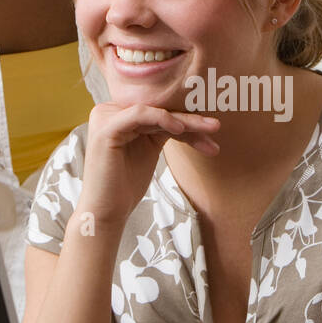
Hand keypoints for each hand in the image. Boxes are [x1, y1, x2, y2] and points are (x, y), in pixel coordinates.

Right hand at [77, 101, 218, 225]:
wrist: (107, 211)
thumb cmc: (127, 184)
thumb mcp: (150, 149)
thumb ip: (164, 129)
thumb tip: (195, 119)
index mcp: (118, 114)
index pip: (158, 113)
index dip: (187, 121)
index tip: (213, 134)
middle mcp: (109, 111)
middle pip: (158, 111)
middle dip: (190, 121)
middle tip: (216, 127)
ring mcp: (105, 117)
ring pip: (154, 112)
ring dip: (185, 121)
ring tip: (209, 129)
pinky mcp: (105, 128)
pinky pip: (139, 114)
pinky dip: (162, 118)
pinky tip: (181, 129)